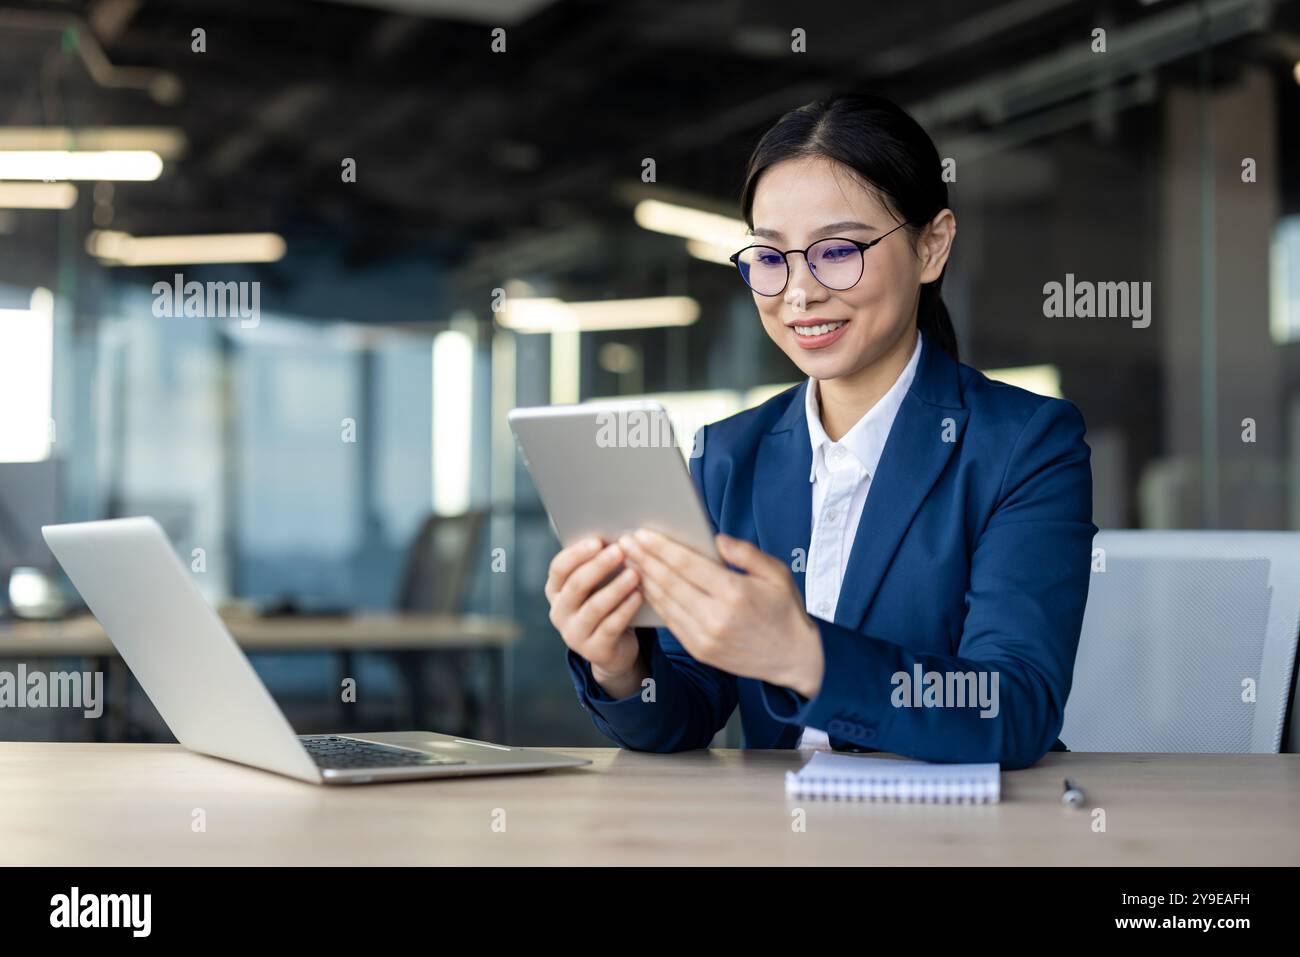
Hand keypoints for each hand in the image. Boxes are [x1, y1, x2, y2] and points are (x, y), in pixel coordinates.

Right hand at [545, 537, 647, 697]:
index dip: (577, 553)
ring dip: (616, 587)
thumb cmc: (607, 606)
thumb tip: (619, 538)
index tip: (598, 540)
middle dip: (599, 566)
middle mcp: (559, 612)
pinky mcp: (593, 650)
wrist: (614, 649)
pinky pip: (610, 627)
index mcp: (556, 591)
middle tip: (620, 550)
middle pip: (576, 585)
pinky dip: (625, 609)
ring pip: (594, 607)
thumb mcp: (597, 587)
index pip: (559, 568)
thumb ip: (599, 566)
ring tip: (635, 572)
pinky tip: (639, 596)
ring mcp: (574, 634)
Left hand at [618, 529, 823, 697]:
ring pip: (665, 603)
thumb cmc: (785, 610)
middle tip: (625, 542)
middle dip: (645, 559)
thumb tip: (715, 539)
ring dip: (644, 579)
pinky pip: (670, 621)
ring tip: (629, 560)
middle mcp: (717, 617)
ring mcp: (705, 637)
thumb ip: (746, 553)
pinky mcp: (700, 651)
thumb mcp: (777, 574)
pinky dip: (654, 602)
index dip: (661, 548)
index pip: (688, 565)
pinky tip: (645, 586)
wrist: (794, 659)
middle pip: (670, 582)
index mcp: (735, 593)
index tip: (642, 534)